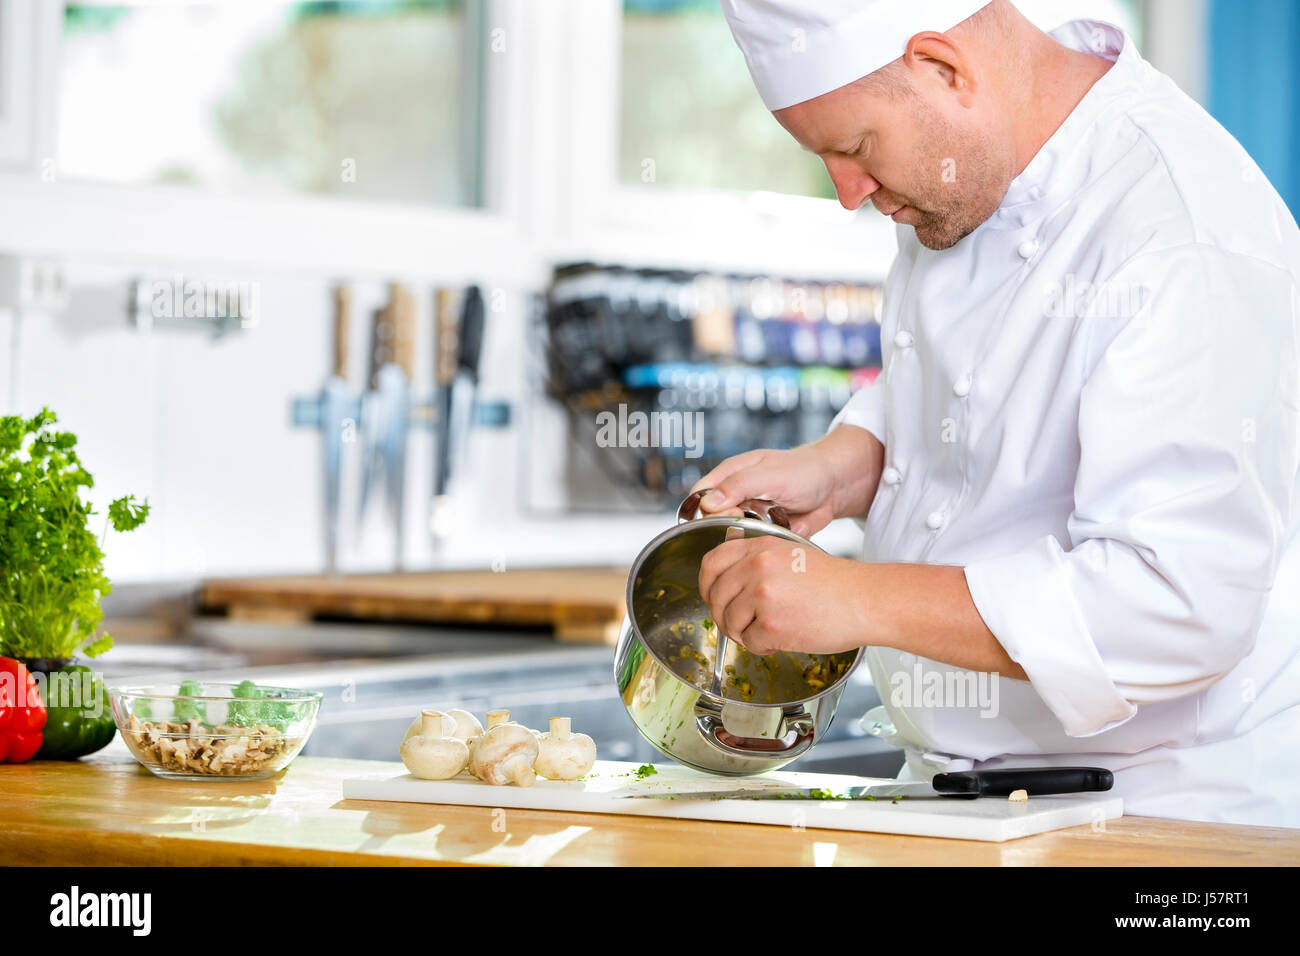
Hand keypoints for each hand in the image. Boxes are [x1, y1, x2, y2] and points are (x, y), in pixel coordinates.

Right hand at [690, 427, 882, 537]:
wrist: (836, 485)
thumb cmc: (804, 470)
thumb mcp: (769, 475)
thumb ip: (737, 486)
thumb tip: (707, 503)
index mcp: (729, 475)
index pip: (699, 496)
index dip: (706, 509)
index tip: (729, 515)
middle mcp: (734, 496)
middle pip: (712, 520)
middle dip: (727, 527)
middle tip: (751, 522)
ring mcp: (748, 515)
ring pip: (731, 536)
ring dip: (745, 538)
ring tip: (767, 528)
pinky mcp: (763, 532)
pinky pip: (752, 545)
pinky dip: (760, 546)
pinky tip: (773, 539)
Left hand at [698, 534, 868, 655]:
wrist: (865, 601)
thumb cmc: (836, 584)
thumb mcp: (791, 556)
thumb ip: (757, 561)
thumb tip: (727, 580)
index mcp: (760, 547)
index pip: (711, 563)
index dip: (706, 584)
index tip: (712, 595)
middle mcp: (757, 567)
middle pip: (715, 596)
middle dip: (723, 615)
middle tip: (740, 624)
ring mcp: (761, 595)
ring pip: (729, 622)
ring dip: (744, 633)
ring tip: (768, 632)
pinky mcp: (770, 624)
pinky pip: (749, 642)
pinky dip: (762, 647)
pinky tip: (782, 639)